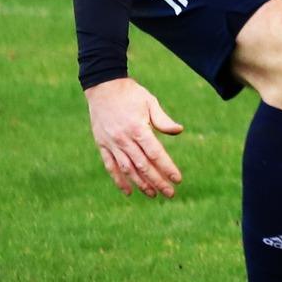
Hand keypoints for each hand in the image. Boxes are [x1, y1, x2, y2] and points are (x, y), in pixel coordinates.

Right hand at [85, 77, 183, 196]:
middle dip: (158, 181)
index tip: (177, 179)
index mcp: (138, 128)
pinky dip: (119, 180)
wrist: (103, 87)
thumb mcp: (150, 102)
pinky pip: (111, 167)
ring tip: (153, 194)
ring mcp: (112, 143)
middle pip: (143, 166)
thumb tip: (179, 131)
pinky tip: (128, 191)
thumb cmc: (131, 94)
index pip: (155, 154)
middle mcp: (124, 139)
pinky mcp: (102, 145)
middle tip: (170, 193)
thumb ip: (163, 120)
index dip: (167, 168)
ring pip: (128, 169)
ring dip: (141, 184)